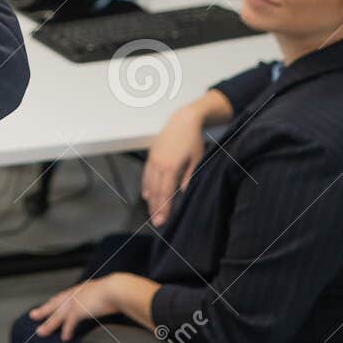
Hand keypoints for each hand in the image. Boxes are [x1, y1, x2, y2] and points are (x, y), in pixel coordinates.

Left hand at [28, 274, 134, 341]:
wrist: (117, 289)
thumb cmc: (116, 290)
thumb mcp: (105, 291)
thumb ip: (101, 297)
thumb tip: (105, 302)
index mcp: (81, 289)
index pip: (64, 296)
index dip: (55, 302)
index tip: (48, 305)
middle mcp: (76, 294)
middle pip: (55, 304)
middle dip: (44, 310)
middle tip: (33, 315)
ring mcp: (75, 302)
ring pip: (57, 315)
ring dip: (48, 325)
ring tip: (41, 332)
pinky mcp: (78, 311)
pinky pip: (69, 323)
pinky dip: (66, 331)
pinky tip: (65, 337)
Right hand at [142, 101, 208, 226]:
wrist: (183, 120)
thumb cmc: (193, 140)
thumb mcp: (197, 159)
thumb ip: (188, 177)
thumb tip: (184, 192)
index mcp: (171, 167)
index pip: (165, 192)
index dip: (164, 207)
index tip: (162, 220)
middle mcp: (159, 164)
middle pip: (155, 191)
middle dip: (155, 208)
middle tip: (157, 222)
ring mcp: (153, 159)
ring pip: (149, 184)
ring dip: (150, 199)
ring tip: (152, 212)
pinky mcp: (151, 155)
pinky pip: (146, 174)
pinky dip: (145, 186)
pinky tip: (146, 195)